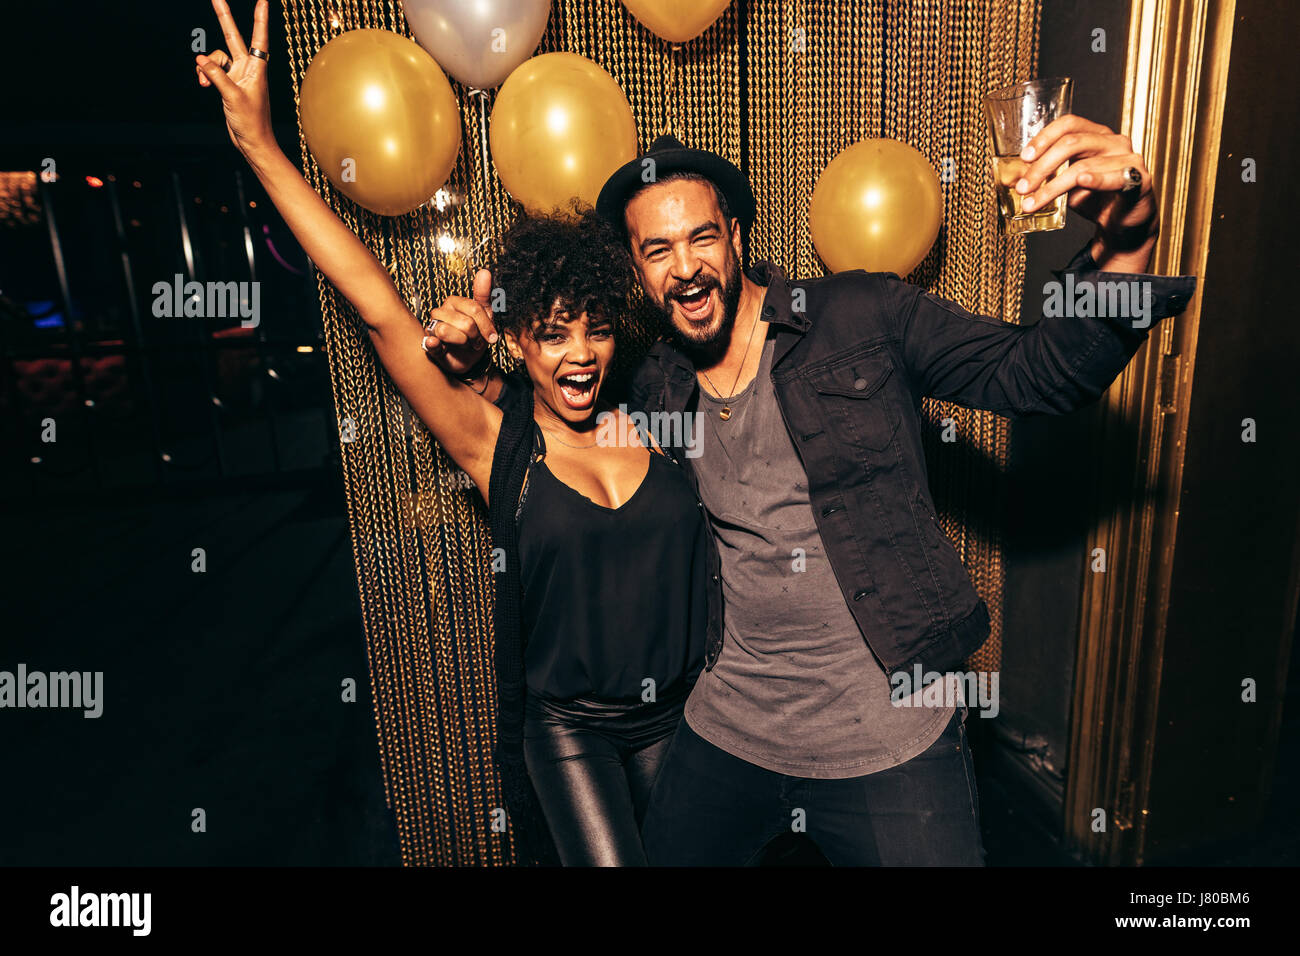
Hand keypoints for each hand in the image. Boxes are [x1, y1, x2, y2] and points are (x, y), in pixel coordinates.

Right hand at [194, 0, 274, 160]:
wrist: (252, 142)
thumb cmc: (251, 123)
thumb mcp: (232, 97)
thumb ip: (216, 76)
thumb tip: (201, 60)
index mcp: (257, 69)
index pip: (258, 38)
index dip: (260, 19)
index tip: (264, 1)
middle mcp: (248, 68)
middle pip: (233, 37)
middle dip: (224, 17)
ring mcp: (237, 75)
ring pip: (216, 58)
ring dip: (206, 67)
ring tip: (204, 83)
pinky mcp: (229, 84)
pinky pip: (212, 71)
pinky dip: (205, 75)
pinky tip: (203, 85)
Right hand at [421, 269, 500, 376]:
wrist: (469, 359)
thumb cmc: (475, 334)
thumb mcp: (484, 314)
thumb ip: (483, 293)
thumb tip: (485, 272)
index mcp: (454, 302)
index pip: (474, 308)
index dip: (485, 325)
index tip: (491, 336)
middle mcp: (441, 312)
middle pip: (465, 322)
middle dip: (476, 336)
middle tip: (477, 341)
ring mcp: (433, 328)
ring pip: (446, 331)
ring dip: (462, 343)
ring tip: (466, 345)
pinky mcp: (429, 345)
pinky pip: (429, 342)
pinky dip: (433, 344)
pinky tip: (436, 344)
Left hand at [1015, 114, 1158, 266]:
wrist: (1124, 223)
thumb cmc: (1095, 198)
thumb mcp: (1066, 183)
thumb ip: (1047, 175)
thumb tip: (1012, 178)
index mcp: (1096, 135)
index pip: (1069, 124)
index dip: (1044, 137)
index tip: (1024, 157)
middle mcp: (1113, 141)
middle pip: (1072, 143)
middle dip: (1041, 167)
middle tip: (1021, 188)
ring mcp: (1128, 158)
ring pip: (1083, 166)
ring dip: (1052, 187)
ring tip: (1032, 204)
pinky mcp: (1140, 180)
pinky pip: (1115, 177)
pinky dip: (1096, 179)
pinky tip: (1082, 180)